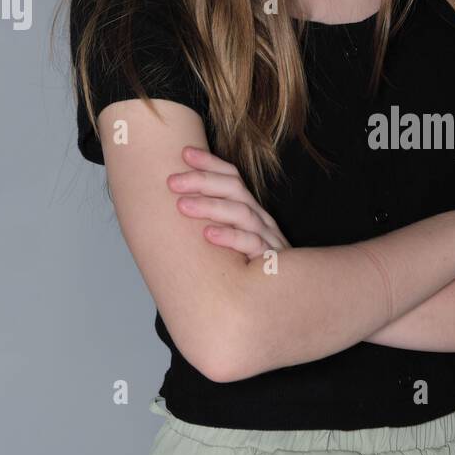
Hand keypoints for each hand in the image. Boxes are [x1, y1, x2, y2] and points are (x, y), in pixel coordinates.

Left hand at [166, 146, 290, 260]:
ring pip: (242, 213)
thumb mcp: (231, 241)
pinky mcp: (270, 262)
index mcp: (250, 211)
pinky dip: (230, 237)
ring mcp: (268, 239)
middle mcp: (260, 220)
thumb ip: (212, 223)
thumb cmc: (247, 270)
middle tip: (172, 181)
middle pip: (235, 189)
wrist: (282, 302)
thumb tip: (176, 206)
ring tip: (182, 206)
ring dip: (211, 206)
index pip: (232, 177)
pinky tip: (208, 235)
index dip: (210, 163)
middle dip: (203, 181)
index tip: (184, 152)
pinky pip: (252, 245)